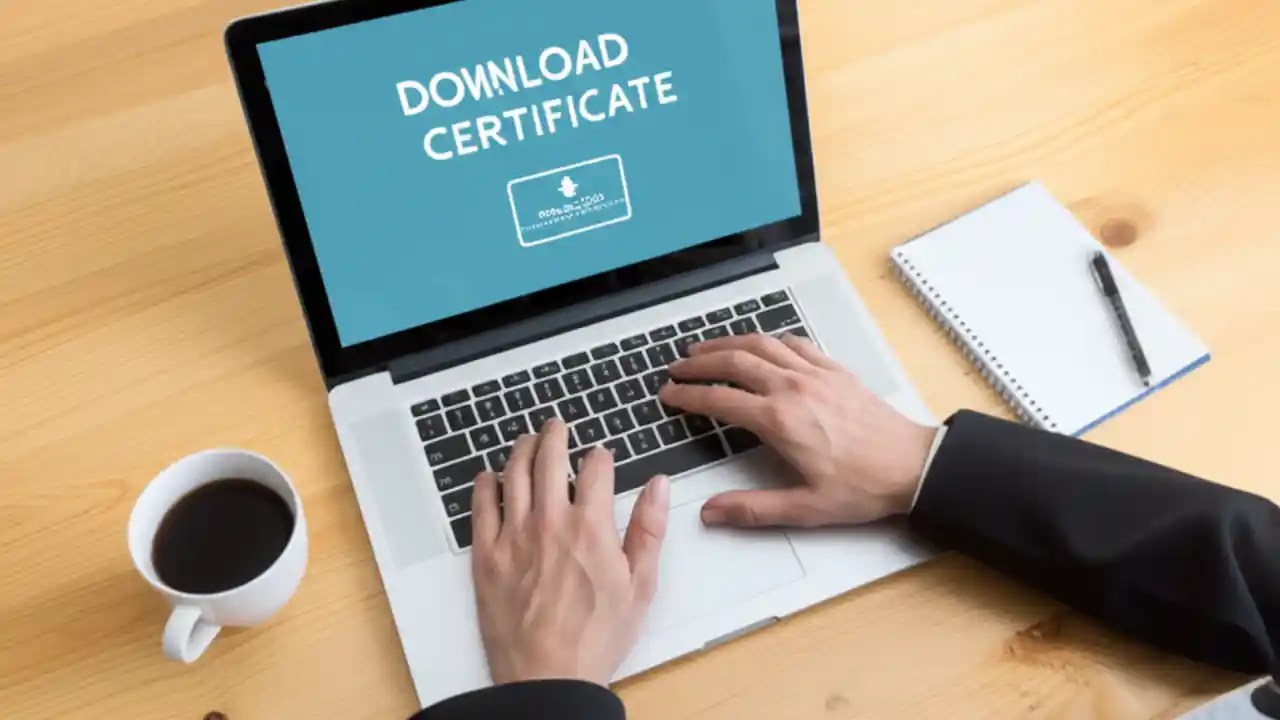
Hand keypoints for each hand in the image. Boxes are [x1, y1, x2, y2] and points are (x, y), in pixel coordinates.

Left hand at [469, 418, 669, 685]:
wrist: (547, 676)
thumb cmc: (595, 638)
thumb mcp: (640, 585)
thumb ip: (649, 529)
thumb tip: (659, 486)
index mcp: (590, 527)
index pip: (595, 468)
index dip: (599, 455)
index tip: (600, 454)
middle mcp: (549, 522)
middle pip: (548, 458)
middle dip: (553, 435)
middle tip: (555, 426)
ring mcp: (513, 537)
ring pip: (513, 475)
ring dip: (520, 450)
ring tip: (525, 441)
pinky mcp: (486, 557)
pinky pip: (480, 508)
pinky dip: (485, 486)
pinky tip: (488, 477)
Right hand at [660, 333, 935, 527]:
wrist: (912, 465)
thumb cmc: (862, 487)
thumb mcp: (804, 509)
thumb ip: (752, 510)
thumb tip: (711, 513)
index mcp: (779, 421)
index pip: (719, 400)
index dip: (688, 396)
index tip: (669, 395)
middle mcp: (793, 389)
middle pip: (733, 362)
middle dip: (699, 362)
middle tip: (676, 367)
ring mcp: (815, 374)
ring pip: (761, 345)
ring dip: (728, 342)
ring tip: (705, 347)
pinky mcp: (834, 370)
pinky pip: (794, 344)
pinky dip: (769, 339)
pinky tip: (760, 343)